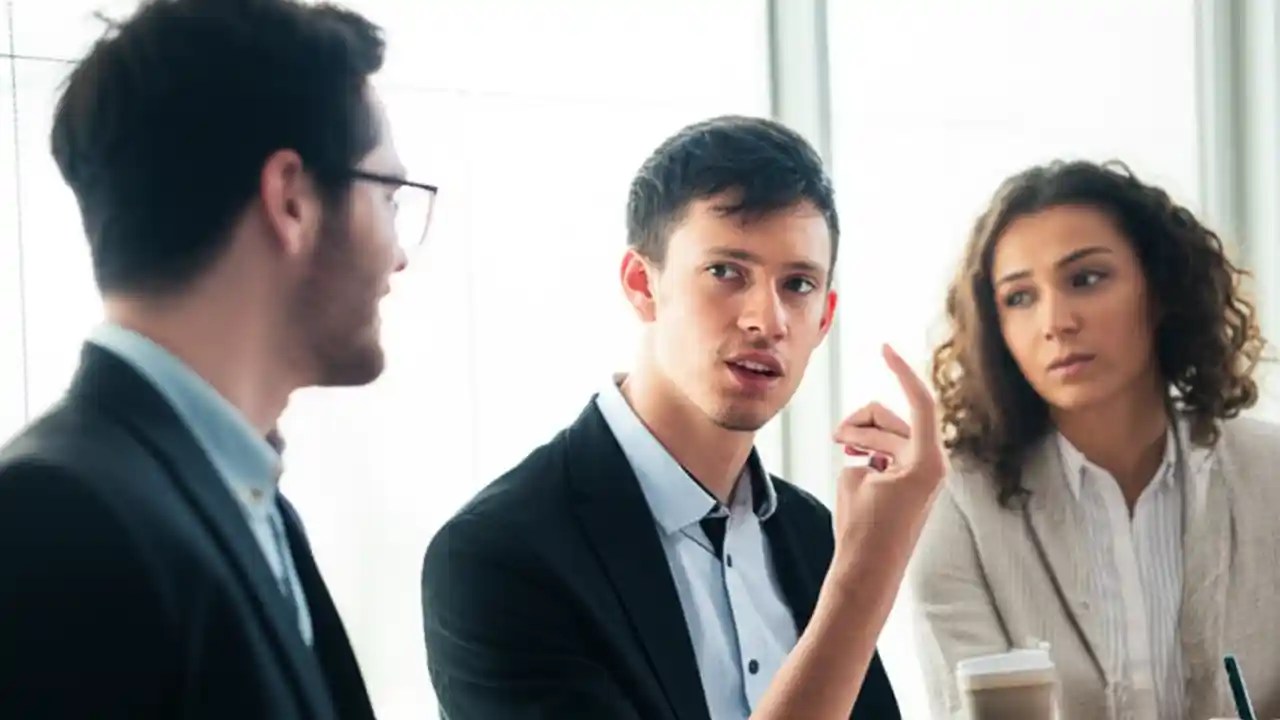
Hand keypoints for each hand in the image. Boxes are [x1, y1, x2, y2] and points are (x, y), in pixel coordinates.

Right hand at [829, 344, 945, 558]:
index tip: (884, 348)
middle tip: (837, 438)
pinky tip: (851, 459)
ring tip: (840, 447)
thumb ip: (864, 447)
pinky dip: (868, 452)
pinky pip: (888, 452)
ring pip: (887, 435)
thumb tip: (869, 449)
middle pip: (893, 419)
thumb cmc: (863, 531)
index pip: (920, 401)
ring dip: (861, 436)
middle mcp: (930, 465)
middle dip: (862, 421)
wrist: (866, 572)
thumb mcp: (855, 478)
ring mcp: (921, 475)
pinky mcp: (909, 485)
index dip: (901, 371)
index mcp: (927, 460)